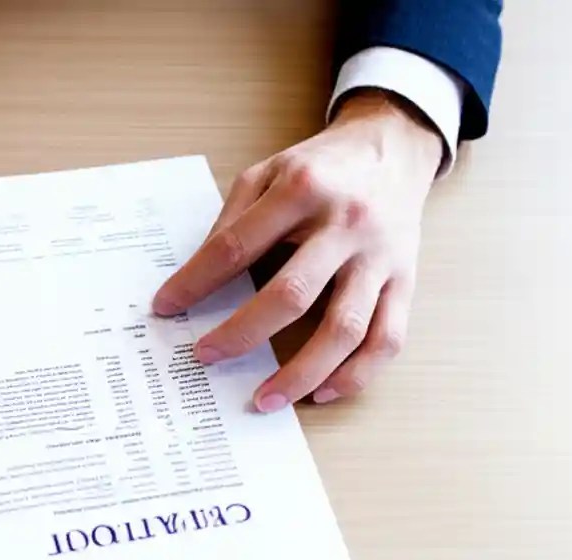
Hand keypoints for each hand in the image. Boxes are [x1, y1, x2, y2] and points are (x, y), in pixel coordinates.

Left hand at [152, 90, 443, 410]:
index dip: (196, 281)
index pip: (237, 245)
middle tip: (205, 356)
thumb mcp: (269, 170)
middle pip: (291, 294)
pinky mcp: (405, 283)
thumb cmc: (323, 167)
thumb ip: (234, 218)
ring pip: (344, 329)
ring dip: (301, 372)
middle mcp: (345, 226)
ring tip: (265, 399)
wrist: (393, 148)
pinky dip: (356, 375)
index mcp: (303, 190)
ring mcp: (379, 259)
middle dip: (242, 333)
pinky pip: (387, 339)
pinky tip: (323, 392)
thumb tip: (197, 276)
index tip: (166, 307)